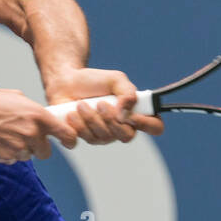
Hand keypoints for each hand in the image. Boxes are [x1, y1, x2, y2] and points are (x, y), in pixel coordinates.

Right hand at [0, 87, 76, 164]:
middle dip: (38, 147)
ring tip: (5, 135)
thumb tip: (43, 117)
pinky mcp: (6, 158)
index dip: (70, 140)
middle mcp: (31, 133)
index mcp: (37, 116)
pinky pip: (13, 159)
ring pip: (28, 156)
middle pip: (46, 152)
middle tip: (25, 137)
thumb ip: (32, 110)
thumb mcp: (15, 97)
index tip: (70, 142)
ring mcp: (19, 147)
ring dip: (21, 149)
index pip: (65, 133)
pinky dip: (8, 153)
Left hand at [44, 68, 164, 143]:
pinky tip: (70, 114)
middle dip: (110, 119)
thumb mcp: (116, 79)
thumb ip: (128, 93)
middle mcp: (120, 128)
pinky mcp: (80, 138)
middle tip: (99, 103)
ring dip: (89, 118)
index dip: (148, 125)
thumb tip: (125, 115)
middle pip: (125, 136)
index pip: (154, 127)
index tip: (133, 116)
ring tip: (80, 104)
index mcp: (134, 113)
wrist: (66, 81)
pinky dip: (74, 126)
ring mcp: (101, 136)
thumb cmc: (94, 81)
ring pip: (101, 138)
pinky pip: (79, 141)